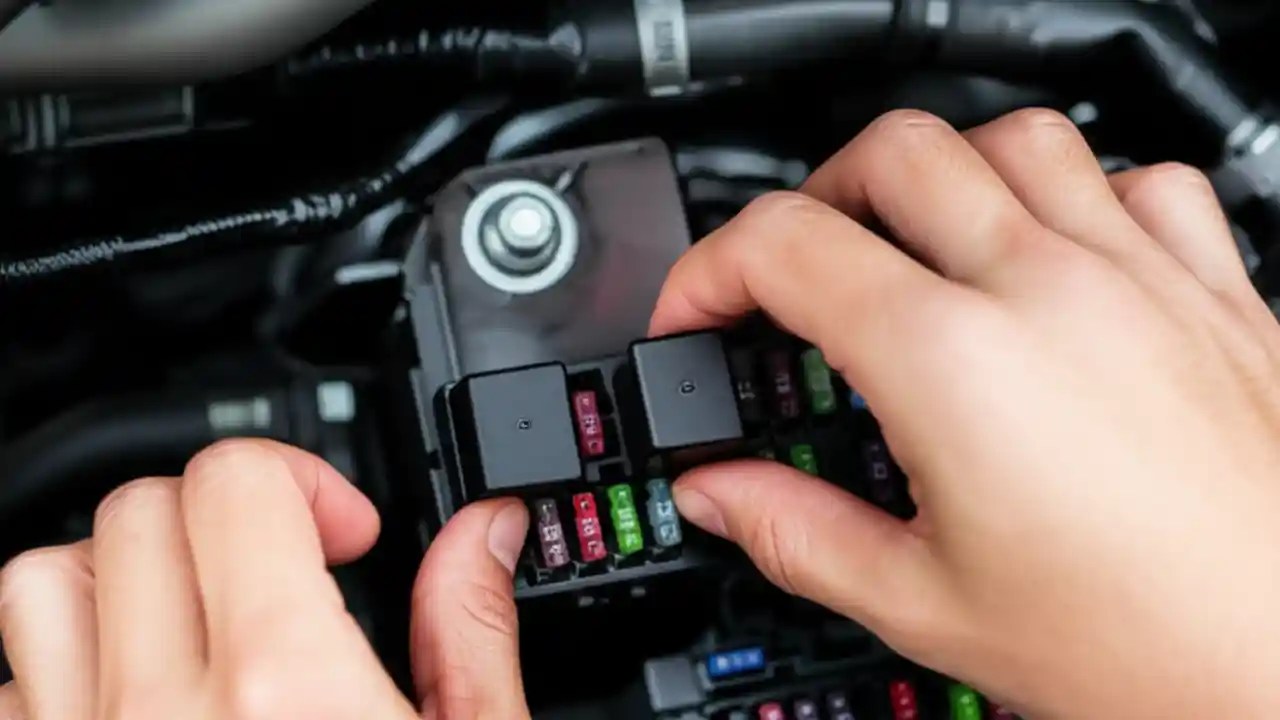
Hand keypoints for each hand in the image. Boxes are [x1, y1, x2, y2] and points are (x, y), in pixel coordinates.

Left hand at [0, 438, 532, 719]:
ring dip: (123, 576)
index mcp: (285, 687)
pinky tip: (141, 700)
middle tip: (284, 572)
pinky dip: (63, 668)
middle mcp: (160, 714)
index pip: (237, 480)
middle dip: (224, 515)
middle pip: (141, 510)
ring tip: (198, 618)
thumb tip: (486, 530)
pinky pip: (7, 689)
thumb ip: (473, 630)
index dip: (304, 479)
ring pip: (45, 583)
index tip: (343, 532)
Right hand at [651, 108, 1279, 717]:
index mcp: (954, 364)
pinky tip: (1052, 256)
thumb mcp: (923, 603)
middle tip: (796, 276)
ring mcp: (1138, 278)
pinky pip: (1140, 181)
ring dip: (939, 178)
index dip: (708, 271)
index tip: (699, 315)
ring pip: (1014, 138)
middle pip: (891, 153)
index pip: (783, 246)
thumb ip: (793, 531)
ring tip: (914, 247)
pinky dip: (1075, 195)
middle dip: (812, 202)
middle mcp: (1048, 290)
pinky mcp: (1214, 291)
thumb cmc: (1145, 648)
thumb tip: (718, 493)